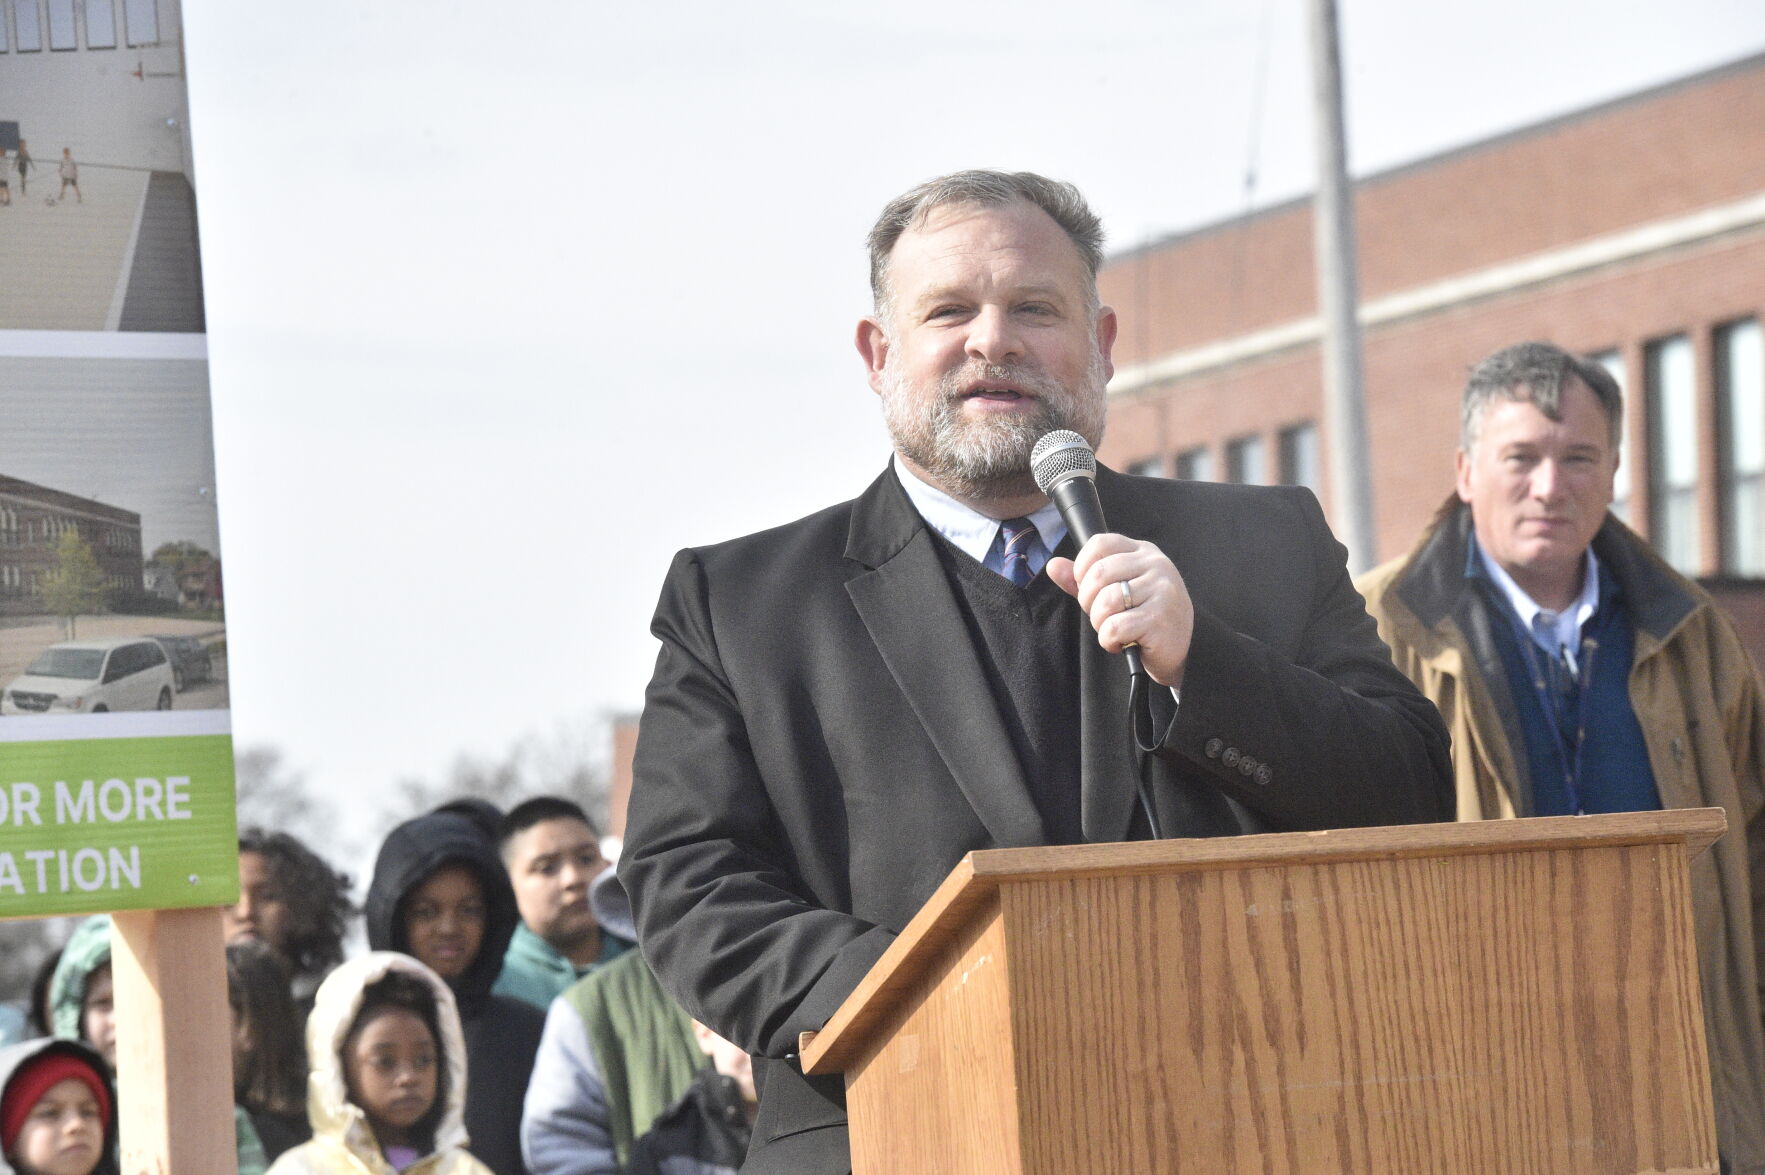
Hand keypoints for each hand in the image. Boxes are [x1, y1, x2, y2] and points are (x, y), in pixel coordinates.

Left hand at [1046, 535, 1194, 687]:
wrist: (1181, 648)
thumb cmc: (1144, 615)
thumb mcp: (1114, 590)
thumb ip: (1083, 578)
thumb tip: (1053, 566)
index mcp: (1142, 552)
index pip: (1100, 543)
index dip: (1082, 567)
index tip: (1087, 588)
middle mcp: (1155, 565)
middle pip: (1098, 573)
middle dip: (1088, 601)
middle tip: (1101, 615)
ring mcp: (1161, 590)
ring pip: (1105, 601)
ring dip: (1100, 623)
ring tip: (1113, 629)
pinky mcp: (1160, 618)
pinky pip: (1115, 627)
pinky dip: (1109, 640)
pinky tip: (1122, 642)